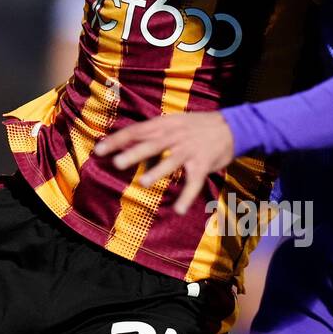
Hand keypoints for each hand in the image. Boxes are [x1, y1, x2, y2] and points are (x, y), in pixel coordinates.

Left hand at [95, 111, 234, 214]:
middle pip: (152, 145)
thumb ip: (150, 133)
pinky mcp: (204, 164)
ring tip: (143, 183)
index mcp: (164, 125)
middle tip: (116, 162)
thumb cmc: (196, 126)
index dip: (117, 140)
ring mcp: (190, 150)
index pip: (136, 131)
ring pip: (172, 162)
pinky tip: (179, 210)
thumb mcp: (172, 122)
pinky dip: (187, 197)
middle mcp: (175, 136)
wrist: (233, 126)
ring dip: (158, 172)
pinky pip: (194, 183)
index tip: (99, 150)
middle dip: (134, 154)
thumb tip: (124, 144)